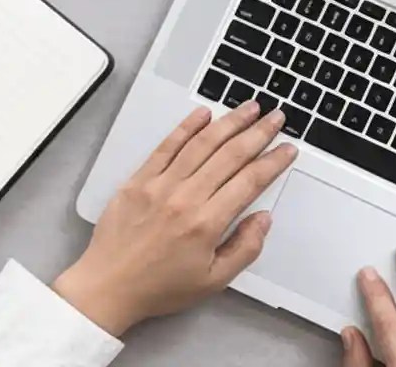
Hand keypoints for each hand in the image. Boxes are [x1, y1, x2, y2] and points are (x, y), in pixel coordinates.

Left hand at [54, 101, 297, 335]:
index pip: (250, 182)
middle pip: (231, 155)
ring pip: (202, 144)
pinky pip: (166, 146)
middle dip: (258, 133)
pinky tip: (203, 114)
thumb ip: (244, 248)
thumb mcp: (213, 281)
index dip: (273, 162)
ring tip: (250, 108)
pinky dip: (186, 127)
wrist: (108, 286)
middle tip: (276, 117)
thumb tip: (264, 218)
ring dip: (229, 122)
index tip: (288, 149)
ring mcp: (160, 185)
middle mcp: (185, 198)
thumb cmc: (159, 287)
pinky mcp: (139, 179)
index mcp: (206, 224)